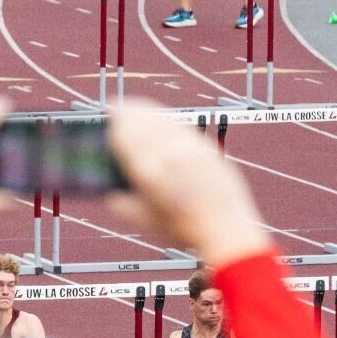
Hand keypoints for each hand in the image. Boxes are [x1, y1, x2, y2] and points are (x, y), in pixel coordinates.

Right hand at [107, 101, 271, 268]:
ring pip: (167, 120)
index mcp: (149, 169)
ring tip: (141, 110)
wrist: (226, 230)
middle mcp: (170, 153)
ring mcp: (193, 149)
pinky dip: (172, 123)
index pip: (126, 132)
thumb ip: (122, 204)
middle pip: (146, 120)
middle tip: (120, 107)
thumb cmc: (185, 230)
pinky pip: (186, 128)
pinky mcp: (211, 151)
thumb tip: (112, 194)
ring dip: (151, 112)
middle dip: (131, 110)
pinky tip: (169, 126)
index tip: (109, 111)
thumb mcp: (144, 222)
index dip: (116, 119)